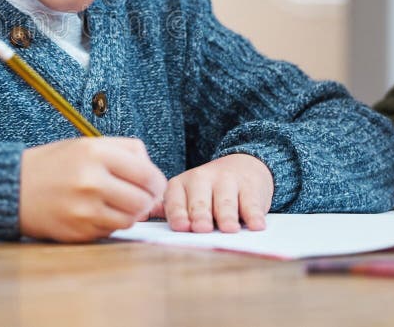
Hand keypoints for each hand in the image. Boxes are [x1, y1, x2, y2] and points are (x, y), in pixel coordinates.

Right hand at [19, 137, 166, 242]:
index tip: (153, 184)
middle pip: (142, 199)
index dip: (156, 182)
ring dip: (132, 213)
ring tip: (120, 204)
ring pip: (130, 218)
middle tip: (142, 198)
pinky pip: (111, 230)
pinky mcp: (78, 230)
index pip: (146, 173)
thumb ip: (124, 152)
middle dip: (147, 200)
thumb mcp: (86, 144)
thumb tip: (153, 176)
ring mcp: (84, 208)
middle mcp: (91, 180)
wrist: (13, 186)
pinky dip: (113, 223)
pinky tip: (101, 212)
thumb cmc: (53, 164)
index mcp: (95, 152)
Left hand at [148, 154, 273, 232]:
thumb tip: (138, 217)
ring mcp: (227, 180)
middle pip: (200, 200)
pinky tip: (256, 225)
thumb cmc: (208, 190)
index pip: (175, 200)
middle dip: (200, 215)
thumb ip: (168, 208)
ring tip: (229, 229)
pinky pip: (251, 201)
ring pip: (225, 200)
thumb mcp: (186, 195)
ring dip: (226, 215)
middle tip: (202, 228)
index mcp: (181, 184)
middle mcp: (202, 179)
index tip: (182, 227)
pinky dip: (254, 214)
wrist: (244, 165)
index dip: (178, 213)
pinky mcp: (250, 185)